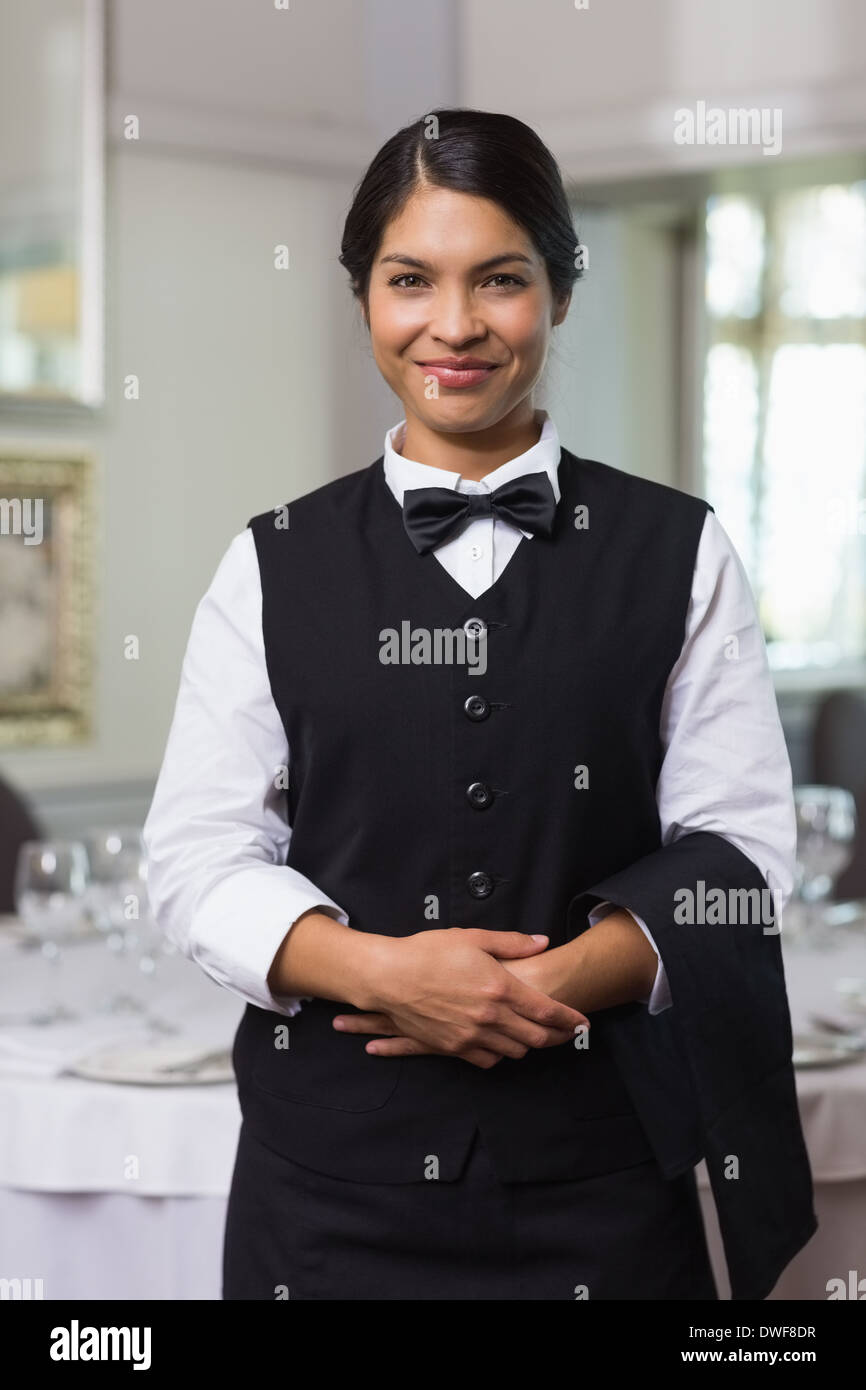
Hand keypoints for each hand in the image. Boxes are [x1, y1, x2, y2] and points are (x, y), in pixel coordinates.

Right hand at [333, 928, 589, 1068]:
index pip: (547, 1011)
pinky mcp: (453, 1048)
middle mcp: (490, 1016)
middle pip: (536, 1037)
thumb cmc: (428, 952)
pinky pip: (487, 1061)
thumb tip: (542, 943)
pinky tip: (502, 1045)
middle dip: (557, 1037)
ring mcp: (471, 1036)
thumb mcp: (472, 938)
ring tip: (535, 1037)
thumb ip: (512, 943)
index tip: (583, 1023)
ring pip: (514, 1052)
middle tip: (567, 1034)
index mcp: (499, 987)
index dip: (570, 1020)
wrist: (388, 977)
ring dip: (528, 1045)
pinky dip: (499, 1055)